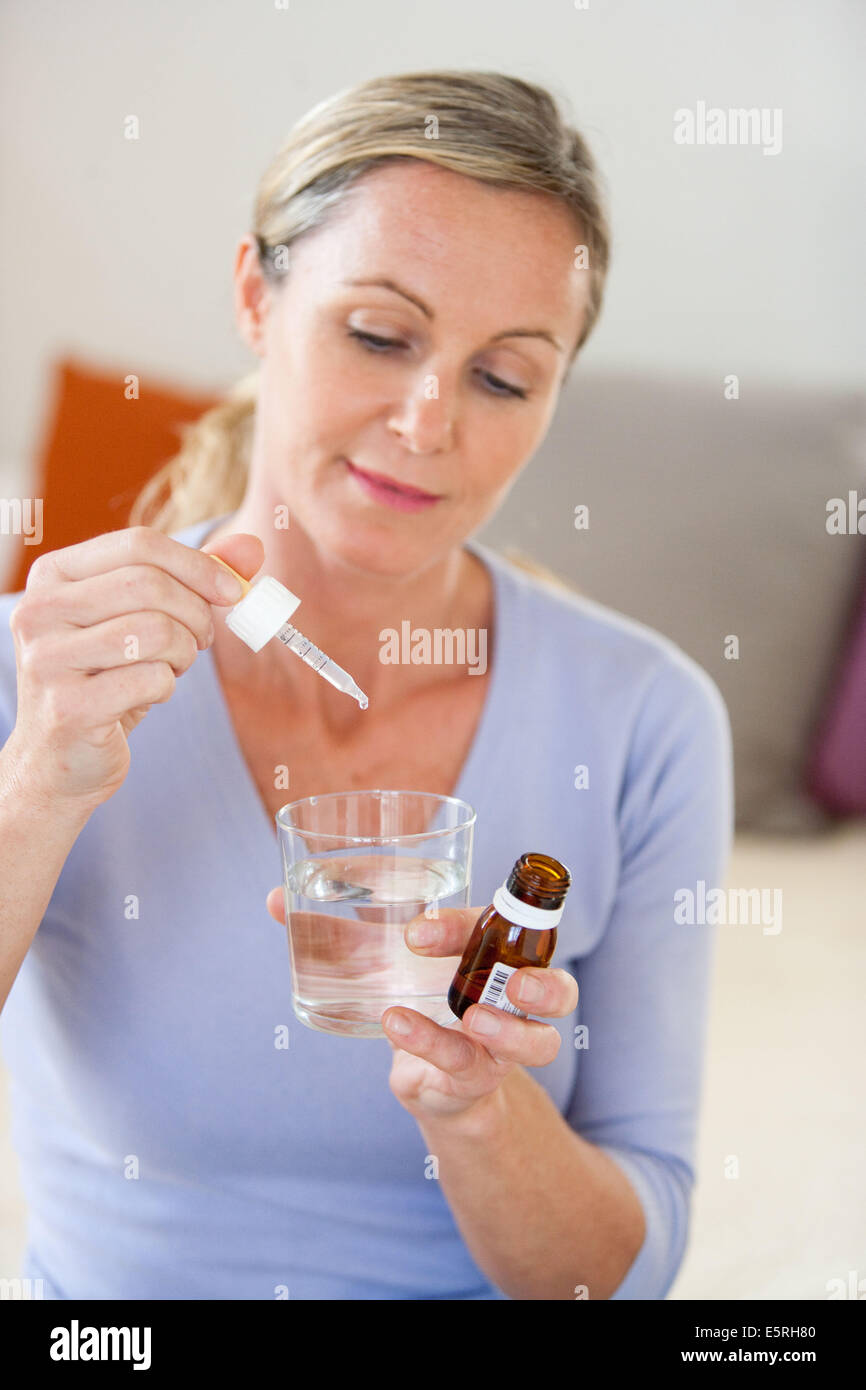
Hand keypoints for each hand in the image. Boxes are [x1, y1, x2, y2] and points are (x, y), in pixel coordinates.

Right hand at [6, 525, 261, 809]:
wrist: (59, 760)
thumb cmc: (106, 680)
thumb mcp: (142, 620)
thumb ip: (192, 579)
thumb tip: (251, 548)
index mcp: (52, 575)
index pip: (138, 545)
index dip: (198, 565)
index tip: (233, 591)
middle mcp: (39, 610)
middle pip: (149, 585)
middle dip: (195, 613)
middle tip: (201, 640)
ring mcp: (48, 659)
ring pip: (155, 630)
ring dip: (183, 653)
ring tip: (171, 667)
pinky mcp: (68, 707)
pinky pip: (151, 679)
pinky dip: (166, 687)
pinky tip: (147, 696)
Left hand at [265, 891, 578, 1124]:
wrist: (428, 1076)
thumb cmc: (415, 998)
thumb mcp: (379, 964)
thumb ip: (336, 933)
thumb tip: (275, 900)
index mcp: (492, 952)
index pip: (498, 929)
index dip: (463, 926)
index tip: (415, 932)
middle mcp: (510, 996)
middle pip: (556, 986)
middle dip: (543, 983)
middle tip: (511, 978)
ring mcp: (502, 1044)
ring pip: (541, 1043)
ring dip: (512, 1030)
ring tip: (474, 1018)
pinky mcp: (478, 1078)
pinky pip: (471, 1066)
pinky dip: (436, 1047)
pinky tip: (401, 1029)